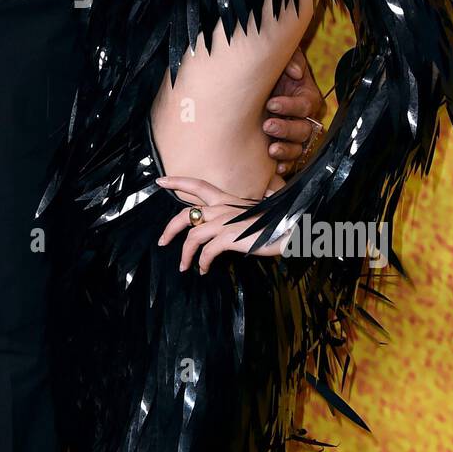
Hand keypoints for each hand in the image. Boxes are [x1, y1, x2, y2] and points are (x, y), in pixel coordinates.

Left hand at [155, 176, 289, 274]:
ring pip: (192, 236)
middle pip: (185, 213)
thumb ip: (244, 209)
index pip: (197, 185)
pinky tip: (204, 270)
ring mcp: (225, 221)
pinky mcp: (229, 237)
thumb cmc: (278, 220)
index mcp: (227, 198)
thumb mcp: (258, 209)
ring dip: (185, 254)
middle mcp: (222, 207)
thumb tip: (248, 208)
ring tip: (184, 266)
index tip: (160, 182)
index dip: (177, 181)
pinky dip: (202, 262)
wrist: (292, 227)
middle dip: (169, 228)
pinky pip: (207, 251)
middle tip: (162, 241)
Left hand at [262, 47, 326, 177]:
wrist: (254, 84)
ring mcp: (294, 135)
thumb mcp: (283, 59)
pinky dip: (286, 165)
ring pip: (299, 147)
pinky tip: (276, 168)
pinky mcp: (285, 146)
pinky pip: (291, 161)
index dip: (290, 106)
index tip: (271, 103)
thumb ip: (291, 60)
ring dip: (287, 150)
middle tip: (267, 126)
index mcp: (306, 97)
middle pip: (304, 129)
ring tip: (271, 150)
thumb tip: (296, 73)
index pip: (305, 106)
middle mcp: (304, 118)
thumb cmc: (272, 71)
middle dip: (286, 129)